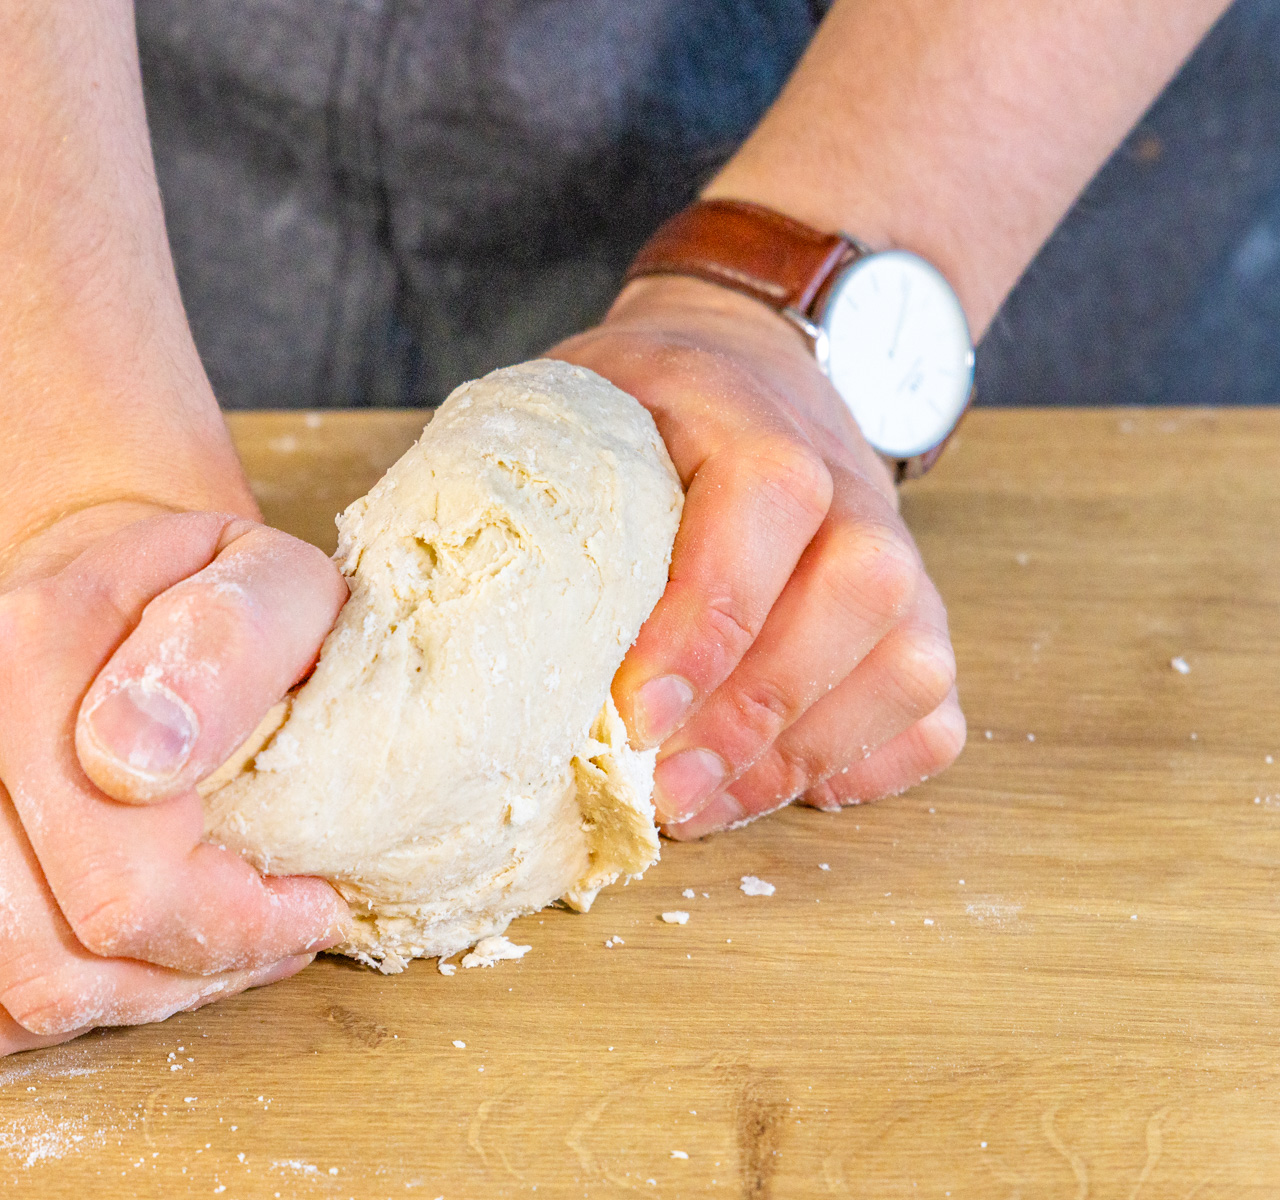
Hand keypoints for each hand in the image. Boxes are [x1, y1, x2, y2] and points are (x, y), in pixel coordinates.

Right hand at [0, 511, 350, 1063]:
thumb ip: (231, 646)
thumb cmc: (202, 619)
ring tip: (155, 951)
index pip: (126, 894)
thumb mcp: (275, 590)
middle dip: (172, 985)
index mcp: (30, 644)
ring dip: (82, 1015)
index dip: (237, 934)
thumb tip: (130, 757)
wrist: (98, 596)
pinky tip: (20, 977)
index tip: (301, 907)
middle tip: (237, 945)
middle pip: (49, 972)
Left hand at [549, 275, 964, 837]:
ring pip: (909, 661)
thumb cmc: (632, 410)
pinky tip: (782, 787)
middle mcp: (848, 484)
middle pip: (860, 595)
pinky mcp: (919, 617)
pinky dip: (869, 764)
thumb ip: (499, 487)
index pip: (769, 501)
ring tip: (699, 806)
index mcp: (748, 417)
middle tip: (658, 790)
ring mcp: (898, 552)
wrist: (749, 364)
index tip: (632, 713)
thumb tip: (380, 602)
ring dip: (804, 753)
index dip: (709, 617)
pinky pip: (933, 710)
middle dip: (755, 713)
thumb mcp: (558, 409)